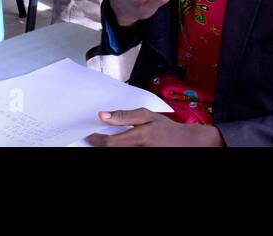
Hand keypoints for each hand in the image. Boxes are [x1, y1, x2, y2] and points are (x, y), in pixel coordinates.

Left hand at [86, 109, 223, 146]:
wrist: (184, 143)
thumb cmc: (166, 128)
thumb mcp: (147, 115)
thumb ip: (125, 116)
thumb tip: (103, 115)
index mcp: (139, 137)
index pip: (108, 143)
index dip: (95, 139)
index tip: (88, 133)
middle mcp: (137, 150)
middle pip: (109, 150)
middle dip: (99, 142)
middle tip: (94, 134)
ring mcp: (137, 155)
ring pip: (115, 152)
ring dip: (108, 145)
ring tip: (104, 136)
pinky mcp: (138, 157)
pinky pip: (122, 152)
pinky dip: (116, 147)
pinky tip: (116, 141)